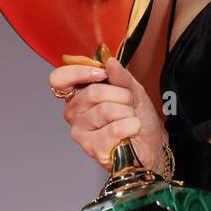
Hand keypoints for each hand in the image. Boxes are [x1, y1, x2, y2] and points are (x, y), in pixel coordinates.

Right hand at [50, 56, 166, 173]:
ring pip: (106, 110)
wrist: (152, 142)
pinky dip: (131, 126)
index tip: (101, 74)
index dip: (79, 72)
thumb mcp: (132, 89)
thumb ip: (120, 76)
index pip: (59, 79)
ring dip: (128, 112)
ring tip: (130, 118)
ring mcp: (80, 132)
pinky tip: (131, 131)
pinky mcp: (93, 148)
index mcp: (78, 95)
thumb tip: (109, 62)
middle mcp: (74, 113)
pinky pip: (115, 129)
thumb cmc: (138, 117)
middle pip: (93, 92)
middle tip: (129, 103)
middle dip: (121, 95)